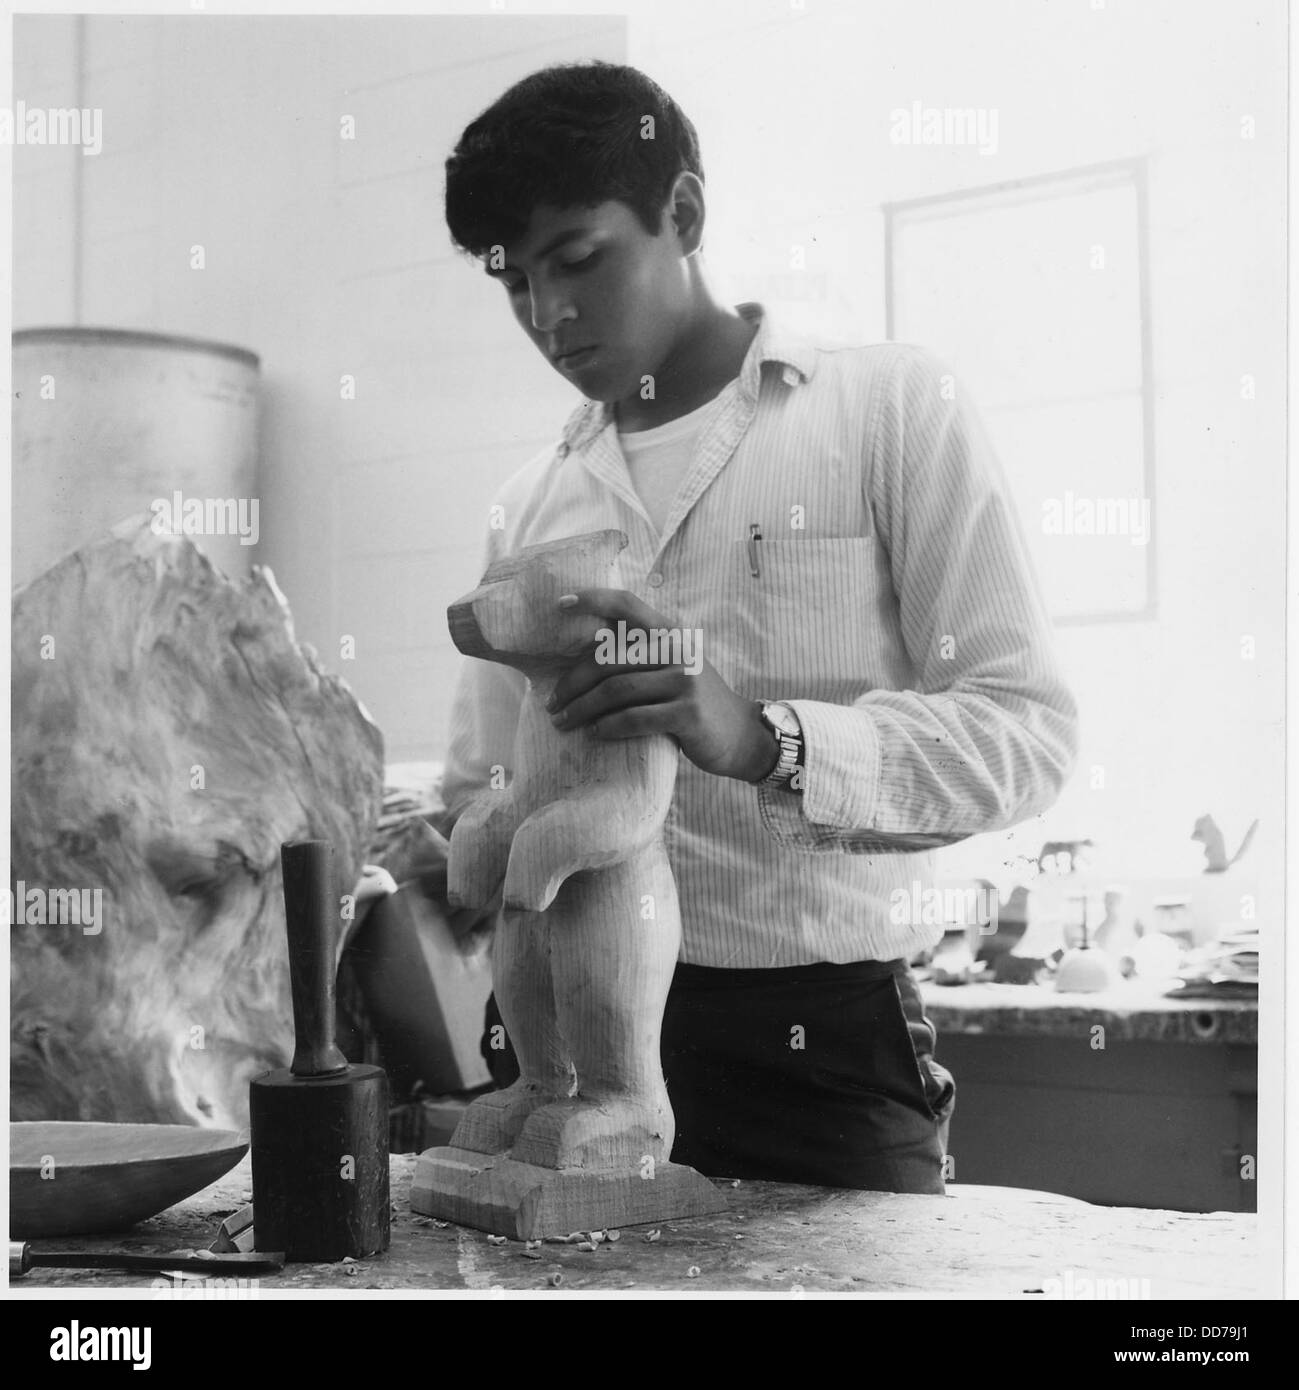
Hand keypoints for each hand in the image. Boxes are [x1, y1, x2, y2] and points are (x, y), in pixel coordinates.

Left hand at [545, 587, 779, 782]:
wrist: (741, 735)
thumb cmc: (694, 702)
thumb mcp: (674, 667)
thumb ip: (642, 657)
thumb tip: (582, 660)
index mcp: (670, 633)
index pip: (627, 604)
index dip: (592, 599)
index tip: (559, 602)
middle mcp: (678, 649)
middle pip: (609, 658)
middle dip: (573, 682)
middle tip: (552, 703)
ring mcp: (685, 681)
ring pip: (617, 690)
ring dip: (582, 709)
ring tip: (563, 722)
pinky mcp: (688, 714)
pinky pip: (634, 718)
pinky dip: (608, 727)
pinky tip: (595, 734)